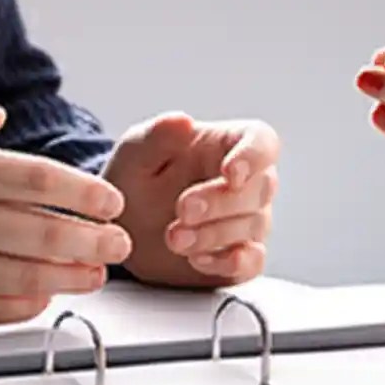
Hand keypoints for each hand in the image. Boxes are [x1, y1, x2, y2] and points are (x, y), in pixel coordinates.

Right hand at [0, 106, 129, 326]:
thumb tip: (0, 116)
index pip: (40, 178)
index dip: (86, 192)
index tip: (110, 202)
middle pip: (47, 229)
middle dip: (96, 239)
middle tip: (120, 242)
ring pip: (29, 273)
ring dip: (75, 275)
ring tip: (98, 272)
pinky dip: (28, 304)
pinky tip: (47, 295)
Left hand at [104, 114, 278, 287]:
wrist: (122, 229)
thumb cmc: (136, 180)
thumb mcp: (135, 153)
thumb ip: (157, 136)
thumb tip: (182, 121)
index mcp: (226, 145)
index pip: (261, 142)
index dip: (254, 157)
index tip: (230, 173)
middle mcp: (245, 182)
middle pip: (260, 188)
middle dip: (221, 201)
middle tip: (183, 210)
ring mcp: (245, 221)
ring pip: (254, 225)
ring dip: (214, 234)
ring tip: (173, 237)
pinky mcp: (238, 256)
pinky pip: (252, 262)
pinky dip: (229, 263)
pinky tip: (197, 259)